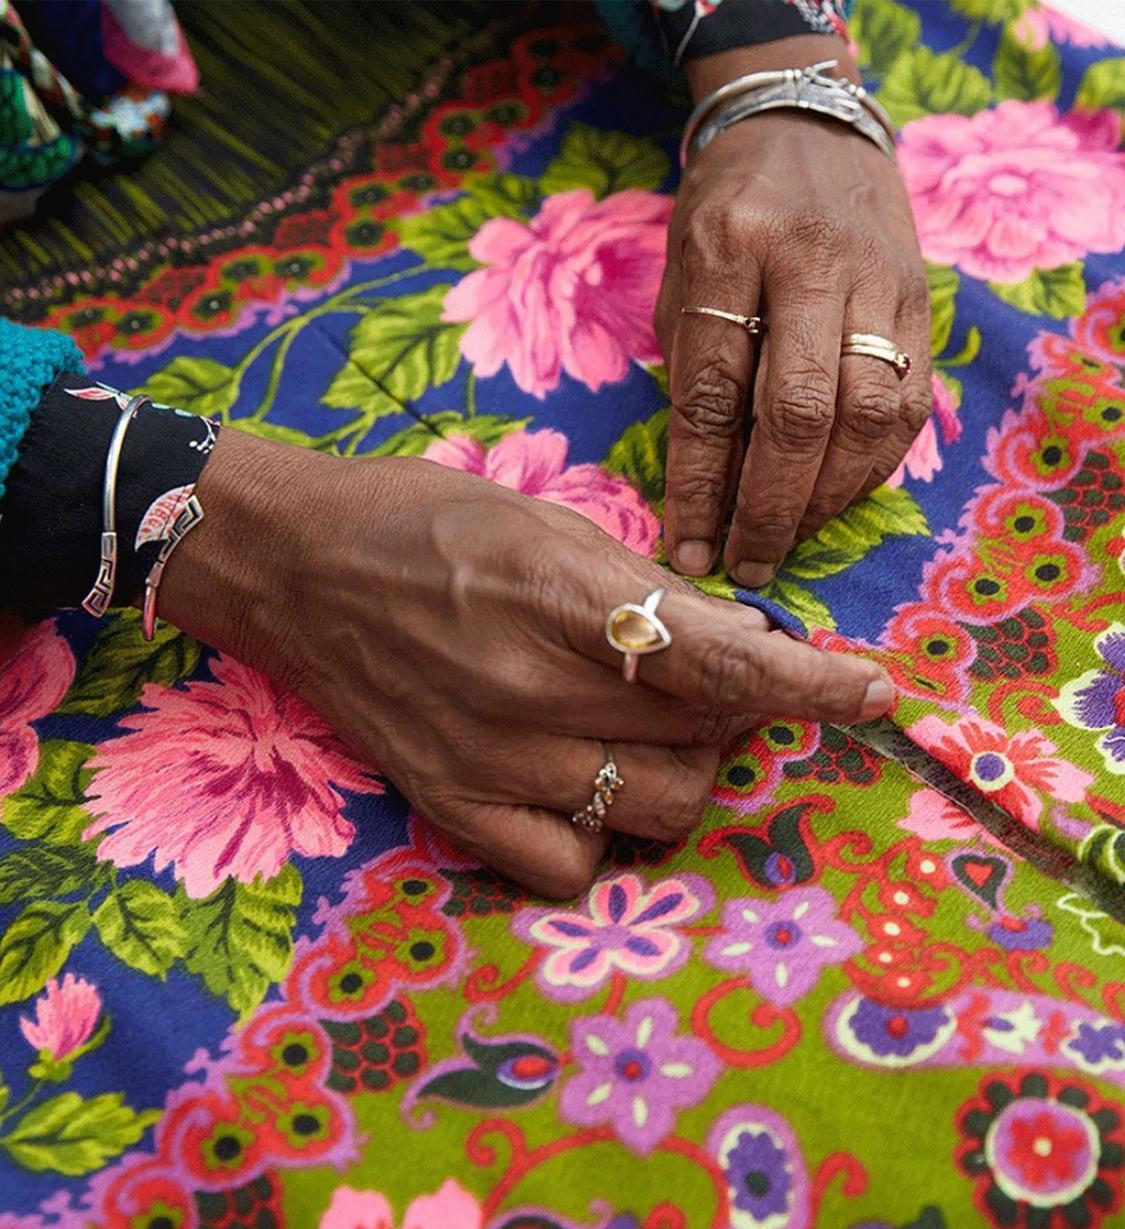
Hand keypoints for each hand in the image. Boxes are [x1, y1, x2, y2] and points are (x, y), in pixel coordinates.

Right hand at [161, 429, 893, 897]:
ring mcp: (491, 760)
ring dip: (681, 765)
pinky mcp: (451, 805)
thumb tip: (745, 644)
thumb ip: (649, 593)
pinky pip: (572, 864)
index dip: (812, 683)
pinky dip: (602, 830)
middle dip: (732, 706)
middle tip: (693, 674)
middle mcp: (531, 690)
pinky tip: (581, 780)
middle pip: (706, 738)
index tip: (872, 693)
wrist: (293, 563)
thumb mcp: (550, 523)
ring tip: (633, 722)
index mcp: (564, 597)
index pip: (722, 661)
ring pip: (661, 805)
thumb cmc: (424, 520)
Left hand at [657, 36, 932, 586]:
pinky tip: (836, 499)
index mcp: (731, 249)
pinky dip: (872, 468)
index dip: (698, 485)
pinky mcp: (921, 303)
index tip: (687, 548)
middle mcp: (813, 263)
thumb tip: (707, 490)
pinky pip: (908, 406)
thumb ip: (695, 371)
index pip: (712, 393)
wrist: (806, 128)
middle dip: (769, 508)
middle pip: (799, 413)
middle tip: (746, 565)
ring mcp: (879, 281)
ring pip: (867, 416)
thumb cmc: (724, 214)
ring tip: (789, 540)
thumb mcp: (683, 276)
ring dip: (826, 498)